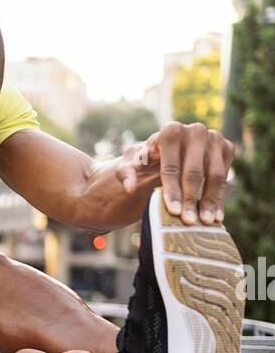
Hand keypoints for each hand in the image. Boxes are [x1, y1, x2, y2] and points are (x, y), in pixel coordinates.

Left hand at [115, 122, 233, 226]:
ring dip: (210, 201)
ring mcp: (214, 138)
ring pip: (214, 175)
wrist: (170, 150)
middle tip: (189, 221)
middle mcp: (195, 130)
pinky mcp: (227, 148)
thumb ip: (125, 173)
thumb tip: (130, 187)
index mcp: (171, 130)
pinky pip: (225, 177)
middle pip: (194, 172)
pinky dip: (220, 198)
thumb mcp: (131, 164)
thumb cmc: (147, 159)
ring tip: (205, 222)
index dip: (172, 190)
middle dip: (191, 199)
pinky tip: (216, 217)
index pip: (171, 165)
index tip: (173, 211)